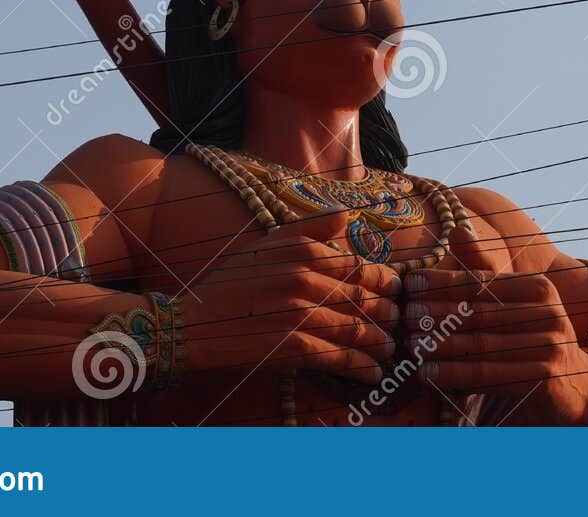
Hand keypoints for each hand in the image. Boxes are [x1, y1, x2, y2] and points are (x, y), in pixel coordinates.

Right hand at [189, 232, 400, 383]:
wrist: (189, 326)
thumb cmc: (228, 285)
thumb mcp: (266, 245)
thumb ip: (309, 230)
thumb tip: (346, 214)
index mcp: (301, 250)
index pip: (359, 265)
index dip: (384, 282)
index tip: (395, 293)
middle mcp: (305, 277)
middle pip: (364, 297)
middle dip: (387, 314)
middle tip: (398, 325)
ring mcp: (300, 313)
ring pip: (358, 328)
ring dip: (379, 343)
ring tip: (388, 351)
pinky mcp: (293, 346)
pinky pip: (340, 357)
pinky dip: (361, 367)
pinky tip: (372, 375)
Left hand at [402, 268, 587, 423]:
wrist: (575, 385)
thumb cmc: (533, 337)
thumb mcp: (514, 301)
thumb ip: (484, 269)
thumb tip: (457, 228)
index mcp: (539, 288)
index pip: (482, 281)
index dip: (443, 281)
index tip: (410, 283)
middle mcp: (548, 312)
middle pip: (479, 312)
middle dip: (437, 313)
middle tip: (404, 315)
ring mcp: (549, 345)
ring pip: (481, 343)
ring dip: (440, 345)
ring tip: (409, 344)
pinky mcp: (543, 377)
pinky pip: (488, 373)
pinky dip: (454, 374)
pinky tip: (428, 372)